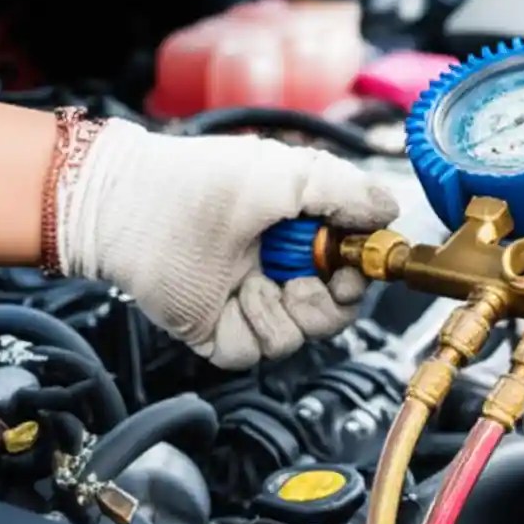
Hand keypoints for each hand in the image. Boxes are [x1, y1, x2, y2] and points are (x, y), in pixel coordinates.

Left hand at [56, 119, 397, 368]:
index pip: (349, 269)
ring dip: (283, 309)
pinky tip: (233, 295)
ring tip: (256, 278)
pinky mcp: (218, 333)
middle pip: (333, 313)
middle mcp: (275, 270)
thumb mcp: (291, 172)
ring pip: (298, 337)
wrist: (134, 206)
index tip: (354, 267)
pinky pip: (255, 351)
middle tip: (311, 279)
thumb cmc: (202, 181)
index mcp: (296, 234)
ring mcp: (246, 303)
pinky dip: (249, 326)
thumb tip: (389, 211)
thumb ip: (348, 192)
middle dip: (329, 301)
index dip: (359, 275)